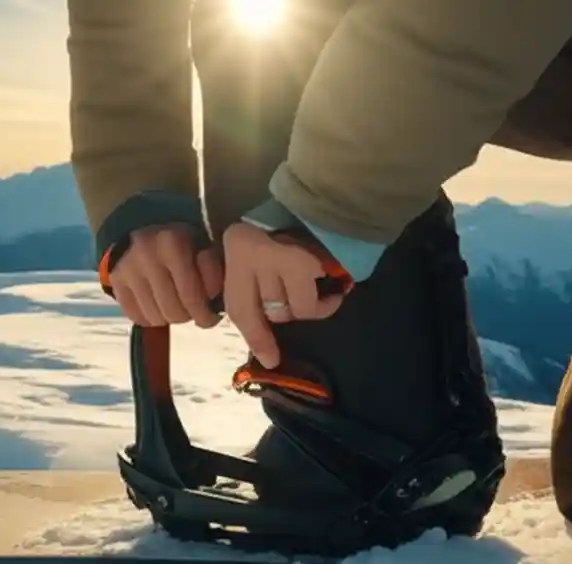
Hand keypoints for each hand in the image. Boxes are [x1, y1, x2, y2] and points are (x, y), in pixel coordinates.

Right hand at [109, 223, 222, 327]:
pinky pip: (136, 316)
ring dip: (170, 318)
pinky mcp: (115, 281)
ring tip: (177, 306)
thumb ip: (213, 268)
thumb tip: (216, 302)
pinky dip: (150, 317)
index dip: (207, 314)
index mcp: (173, 244)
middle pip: (174, 312)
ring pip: (155, 318)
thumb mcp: (203, 244)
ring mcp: (127, 269)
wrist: (143, 221)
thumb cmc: (183, 238)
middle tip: (195, 312)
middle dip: (189, 317)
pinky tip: (159, 305)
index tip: (213, 314)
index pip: (193, 298)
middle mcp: (146, 256)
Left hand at [222, 222, 345, 368]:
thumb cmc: (299, 225)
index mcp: (236, 247)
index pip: (238, 305)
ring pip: (289, 310)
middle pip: (266, 311)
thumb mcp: (268, 252)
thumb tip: (264, 340)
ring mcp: (271, 257)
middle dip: (287, 315)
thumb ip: (259, 284)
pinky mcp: (299, 262)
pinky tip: (334, 290)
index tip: (270, 359)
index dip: (255, 336)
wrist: (333, 195)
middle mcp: (247, 252)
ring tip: (323, 290)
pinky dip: (325, 305)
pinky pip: (309, 305)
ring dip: (309, 306)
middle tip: (308, 305)